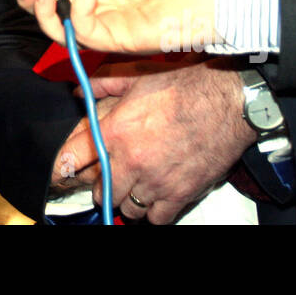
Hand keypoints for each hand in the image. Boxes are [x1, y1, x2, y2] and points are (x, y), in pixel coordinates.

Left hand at [52, 57, 254, 223]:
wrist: (228, 101)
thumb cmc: (186, 85)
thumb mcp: (138, 76)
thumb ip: (104, 84)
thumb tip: (79, 89)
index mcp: (116, 131)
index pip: (74, 158)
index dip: (67, 165)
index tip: (66, 169)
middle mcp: (132, 161)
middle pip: (102, 192)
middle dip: (103, 186)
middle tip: (109, 179)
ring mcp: (156, 181)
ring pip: (127, 208)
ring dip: (127, 200)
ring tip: (133, 189)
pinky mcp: (180, 194)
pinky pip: (156, 219)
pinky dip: (153, 213)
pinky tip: (155, 199)